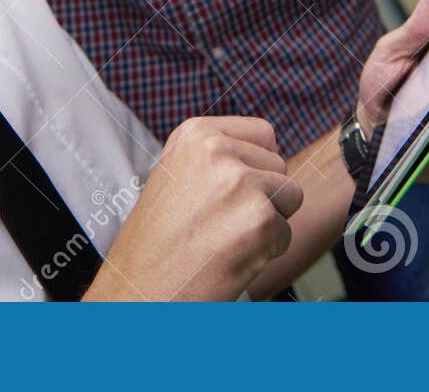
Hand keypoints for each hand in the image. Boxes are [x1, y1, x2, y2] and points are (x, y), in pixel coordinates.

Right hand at [85, 116, 302, 300]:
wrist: (139, 294)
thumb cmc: (156, 245)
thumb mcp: (176, 175)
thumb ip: (217, 157)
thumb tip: (270, 150)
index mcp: (196, 133)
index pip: (263, 134)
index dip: (256, 168)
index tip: (228, 194)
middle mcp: (217, 150)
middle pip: (279, 166)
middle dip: (263, 198)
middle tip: (219, 225)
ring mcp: (239, 182)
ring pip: (290, 197)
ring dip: (267, 224)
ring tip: (225, 240)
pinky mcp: (258, 220)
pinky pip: (286, 234)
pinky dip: (266, 253)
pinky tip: (229, 260)